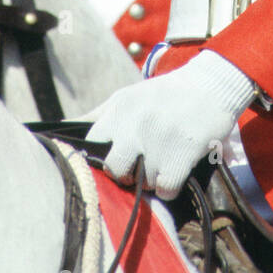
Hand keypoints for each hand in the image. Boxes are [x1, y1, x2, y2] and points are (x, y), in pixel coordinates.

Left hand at [87, 50, 255, 200]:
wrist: (211, 84)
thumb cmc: (164, 95)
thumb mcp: (127, 97)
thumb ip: (96, 115)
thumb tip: (60, 128)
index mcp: (120, 108)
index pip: (93, 145)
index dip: (102, 158)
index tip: (115, 158)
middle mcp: (136, 123)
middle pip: (115, 169)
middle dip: (126, 173)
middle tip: (140, 166)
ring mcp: (159, 138)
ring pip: (143, 182)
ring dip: (153, 179)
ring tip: (164, 159)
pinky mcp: (182, 151)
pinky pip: (166, 189)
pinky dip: (171, 186)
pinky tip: (177, 168)